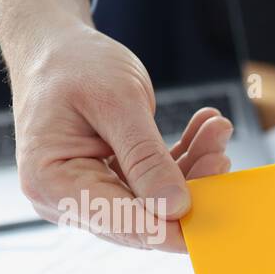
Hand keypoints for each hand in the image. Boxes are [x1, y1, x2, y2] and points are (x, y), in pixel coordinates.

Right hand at [0, 0, 232, 250]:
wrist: (54, 46)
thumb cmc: (74, 63)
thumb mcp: (117, 101)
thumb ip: (145, 157)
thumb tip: (177, 208)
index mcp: (53, 182)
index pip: (125, 223)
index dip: (175, 227)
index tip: (219, 208)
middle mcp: (63, 198)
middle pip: (144, 216)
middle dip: (190, 186)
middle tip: (221, 151)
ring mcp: (86, 194)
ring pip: (155, 200)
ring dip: (192, 167)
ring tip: (216, 129)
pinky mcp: (106, 184)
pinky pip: (153, 183)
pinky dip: (181, 159)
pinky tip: (204, 131)